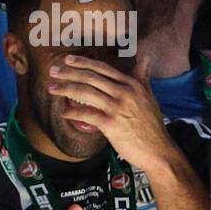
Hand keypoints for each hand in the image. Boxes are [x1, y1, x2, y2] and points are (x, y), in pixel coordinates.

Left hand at [48, 54, 171, 172]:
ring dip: (65, 89)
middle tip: (53, 70)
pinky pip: (87, 114)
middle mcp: (124, 93)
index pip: (103, 68)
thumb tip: (146, 57)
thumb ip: (143, 77)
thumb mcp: (150, 96)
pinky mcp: (111, 125)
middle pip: (91, 78)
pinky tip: (64, 113)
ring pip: (86, 93)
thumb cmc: (152, 125)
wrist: (159, 151)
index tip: (68, 59)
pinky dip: (73, 112)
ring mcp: (117, 108)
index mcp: (132, 85)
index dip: (84, 62)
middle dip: (69, 72)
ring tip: (51, 88)